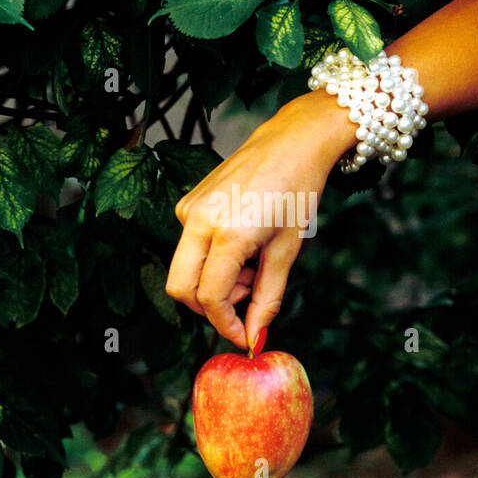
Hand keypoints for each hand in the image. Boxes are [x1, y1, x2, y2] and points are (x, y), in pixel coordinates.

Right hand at [166, 89, 356, 349]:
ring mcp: (189, 209)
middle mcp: (199, 220)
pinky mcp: (188, 203)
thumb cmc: (297, 191)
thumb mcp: (288, 250)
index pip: (210, 298)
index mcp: (229, 233)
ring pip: (185, 269)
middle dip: (211, 305)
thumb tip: (253, 335)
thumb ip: (268, 297)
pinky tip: (243, 242)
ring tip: (253, 261)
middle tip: (249, 293)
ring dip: (215, 280)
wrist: (290, 142)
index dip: (225, 324)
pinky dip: (213, 259)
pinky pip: (189, 247)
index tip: (243, 334)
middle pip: (181, 288)